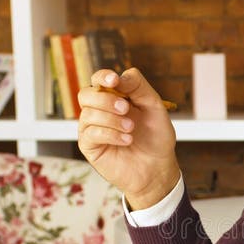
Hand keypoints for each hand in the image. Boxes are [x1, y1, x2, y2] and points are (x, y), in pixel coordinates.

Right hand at [77, 67, 180, 208]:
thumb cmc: (156, 136)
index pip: (98, 79)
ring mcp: (92, 128)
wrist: (158, 167)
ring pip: (88, 114)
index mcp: (114, 96)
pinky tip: (127, 140)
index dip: (103, 76)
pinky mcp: (89, 146)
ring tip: (131, 129)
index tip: (115, 81)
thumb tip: (119, 76)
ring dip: (111, 120)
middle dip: (105, 99)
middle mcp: (99, 110)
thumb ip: (138, 87)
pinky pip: (90, 133)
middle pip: (86, 94)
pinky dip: (110, 134)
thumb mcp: (154, 106)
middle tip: (126, 109)